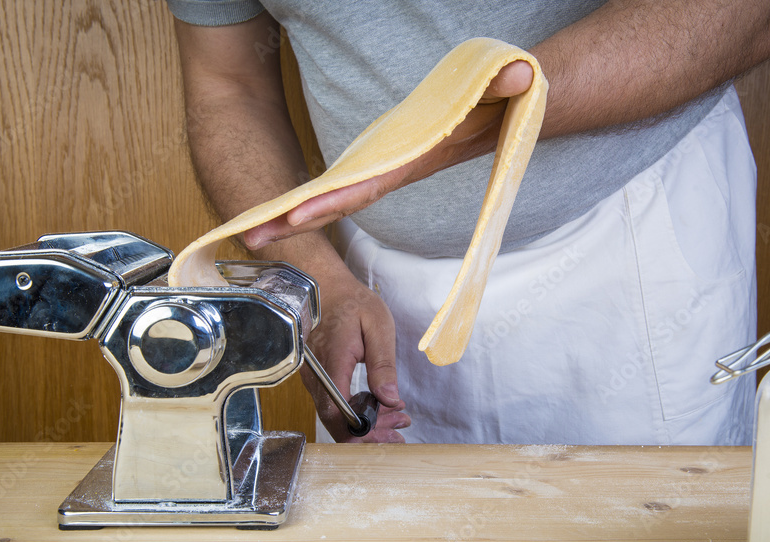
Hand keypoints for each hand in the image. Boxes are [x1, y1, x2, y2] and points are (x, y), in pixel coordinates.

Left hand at [242, 60, 534, 248]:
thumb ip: (508, 82)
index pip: (368, 182)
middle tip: (249, 238)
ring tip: (253, 232)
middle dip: (295, 221)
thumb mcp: (505, 86)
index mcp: (414, 156)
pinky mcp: (385, 161)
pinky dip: (315, 201)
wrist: (508, 115)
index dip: (332, 200)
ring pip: (337, 197)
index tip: (296, 217)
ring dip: (296, 216)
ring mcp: (388, 167)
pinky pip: (344, 186)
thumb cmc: (503, 101)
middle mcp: (396, 168)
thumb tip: (520, 75)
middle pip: (340, 201)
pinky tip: (288, 211)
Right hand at [302, 270, 410, 442]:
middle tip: (399, 427)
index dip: (359, 430)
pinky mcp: (317, 379)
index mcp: (332, 361)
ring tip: (396, 419)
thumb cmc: (354, 304)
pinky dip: (356, 411)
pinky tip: (378, 408)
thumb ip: (383, 364)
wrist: (328, 289)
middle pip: (335, 419)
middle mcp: (317, 374)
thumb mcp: (378, 327)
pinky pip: (333, 404)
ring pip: (334, 415)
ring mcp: (314, 378)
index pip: (336, 409)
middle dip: (369, 432)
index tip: (386, 434)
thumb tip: (389, 398)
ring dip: (365, 423)